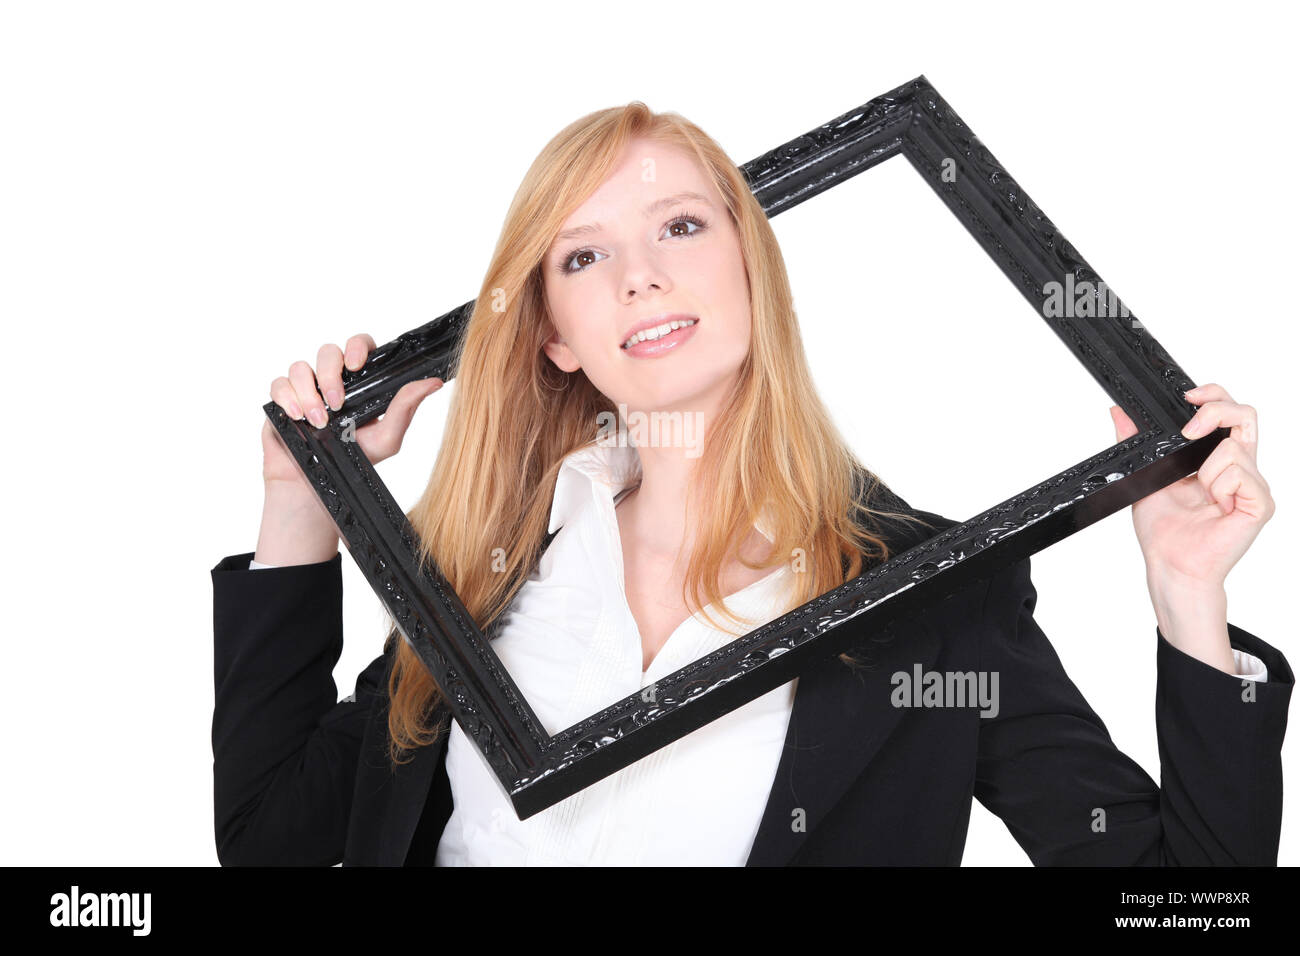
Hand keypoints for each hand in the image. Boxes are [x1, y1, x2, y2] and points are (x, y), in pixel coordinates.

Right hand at [261, 332, 444, 489]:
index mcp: (359, 384)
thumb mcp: (387, 437)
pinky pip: (278, 384)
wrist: (319, 487)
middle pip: (328, 352)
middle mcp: (331, 381)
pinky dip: (286, 398)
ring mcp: (305, 389)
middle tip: (337, 402)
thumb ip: (406, 407)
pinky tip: (296, 417)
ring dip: (309, 392)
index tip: (357, 364)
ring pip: (300, 367)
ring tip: (318, 421)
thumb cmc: (354, 461)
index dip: (356, 347)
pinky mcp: (281, 401)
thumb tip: (433, 383)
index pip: (359, 347)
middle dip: (330, 374)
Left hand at [1110, 383, 1273, 592]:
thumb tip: (1119, 412)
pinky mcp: (1260, 503)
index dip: (1214, 396)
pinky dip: (1218, 487)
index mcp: (1218, 460)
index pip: (1230, 413)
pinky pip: (1239, 475)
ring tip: (1199, 497)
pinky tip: (1214, 507)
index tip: (1187, 395)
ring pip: (1233, 447)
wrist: (1170, 564)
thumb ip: (1136, 442)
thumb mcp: (1144, 475)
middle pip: (1245, 415)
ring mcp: (1253, 485)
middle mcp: (1241, 468)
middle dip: (1215, 410)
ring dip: (1204, 471)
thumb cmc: (1163, 530)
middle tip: (1187, 430)